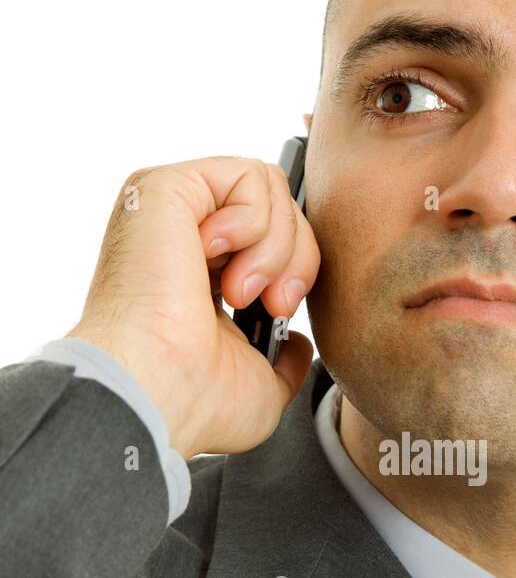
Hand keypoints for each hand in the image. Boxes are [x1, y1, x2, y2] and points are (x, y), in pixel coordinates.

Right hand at [66, 156, 318, 458]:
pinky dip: (253, 223)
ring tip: (238, 291)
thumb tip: (294, 346)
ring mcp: (173, 211)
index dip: (295, 269)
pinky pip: (250, 176)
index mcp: (199, 279)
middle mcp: (182, 239)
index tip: (280, 314)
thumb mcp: (262, 386)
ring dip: (275, 247)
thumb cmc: (195, 401)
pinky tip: (214, 259)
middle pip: (279, 209)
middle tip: (271, 303)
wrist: (159, 392)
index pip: (271, 240)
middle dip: (295, 258)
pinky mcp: (165, 188)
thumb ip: (284, 361)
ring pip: (270, 189)